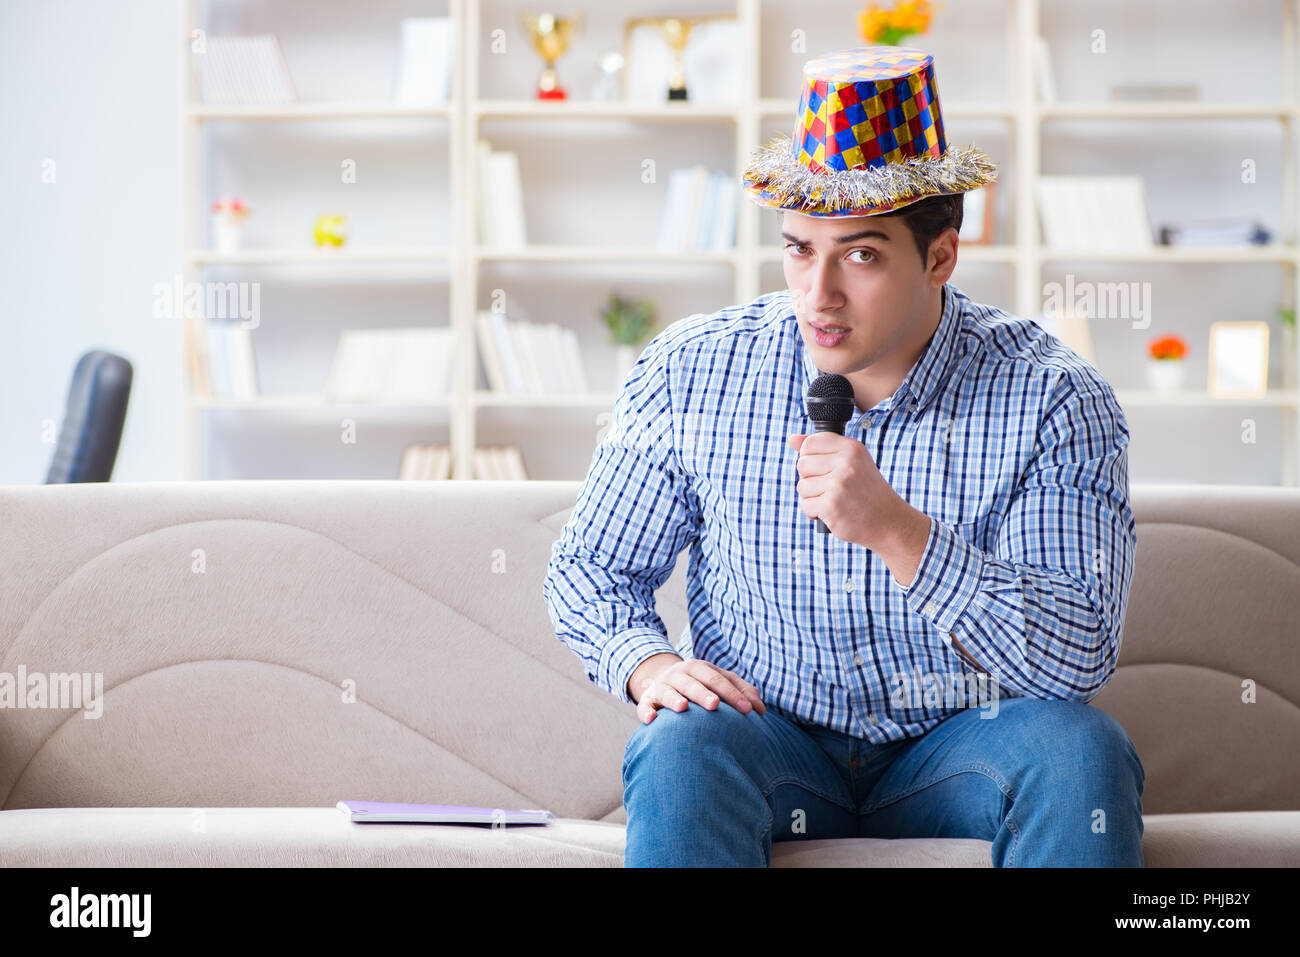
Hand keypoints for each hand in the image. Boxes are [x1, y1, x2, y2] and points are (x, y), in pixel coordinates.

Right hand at [629, 654, 766, 724]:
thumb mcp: (717, 682)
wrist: (661, 681)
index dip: (733, 693)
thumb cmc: (698, 685)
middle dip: (704, 693)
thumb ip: (741, 691)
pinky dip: (647, 712)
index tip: (747, 710)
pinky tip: (652, 720)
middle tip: (715, 705)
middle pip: (693, 683)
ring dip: (674, 699)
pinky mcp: (647, 700)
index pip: (718, 679)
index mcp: (699, 667)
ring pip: (668, 691)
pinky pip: (644, 706)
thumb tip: (761, 710)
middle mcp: (679, 674)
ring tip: (682, 708)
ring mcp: (661, 686)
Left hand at [788, 431, 903, 549]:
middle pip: (802, 464)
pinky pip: (806, 505)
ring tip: (835, 501)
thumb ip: (822, 448)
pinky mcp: (831, 505)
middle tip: (832, 488)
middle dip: (811, 479)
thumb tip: (791, 439)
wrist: (889, 522)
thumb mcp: (851, 462)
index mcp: (851, 448)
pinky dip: (815, 513)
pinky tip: (833, 513)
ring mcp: (838, 484)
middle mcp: (846, 463)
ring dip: (813, 497)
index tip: (825, 469)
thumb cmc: (867, 491)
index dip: (811, 458)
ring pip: (802, 486)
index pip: (810, 443)